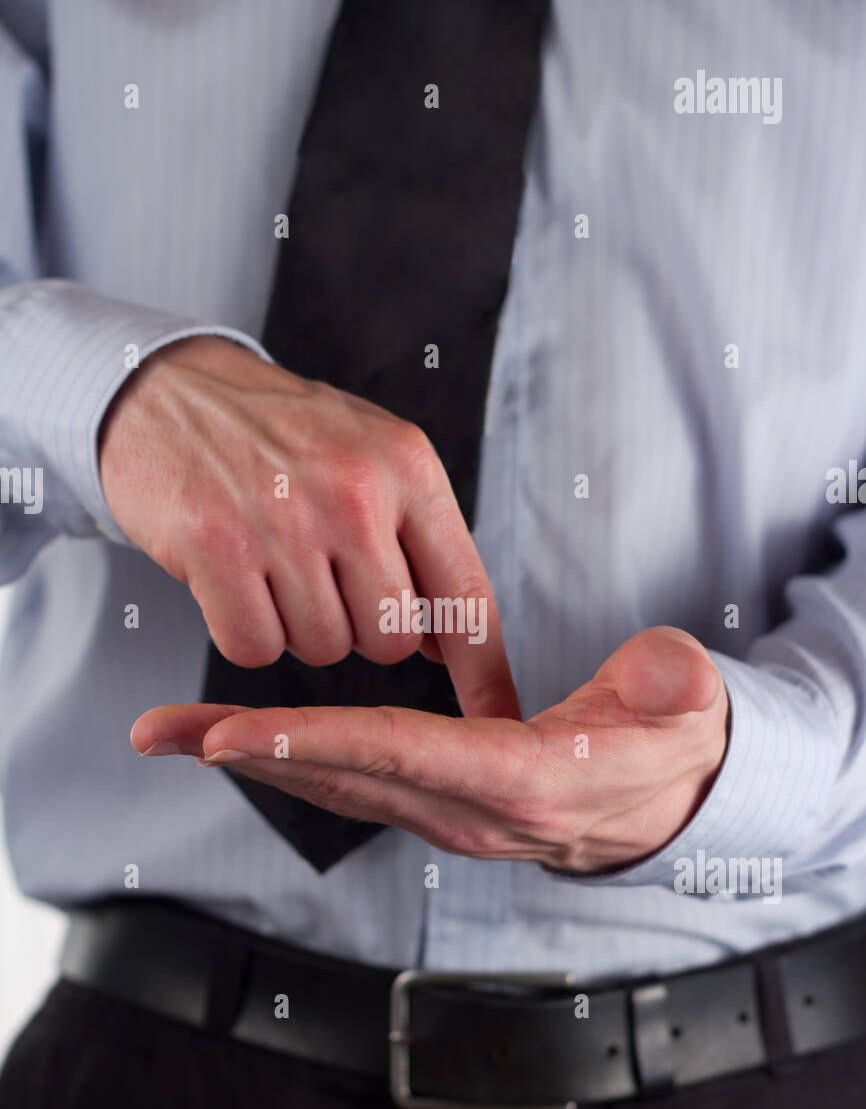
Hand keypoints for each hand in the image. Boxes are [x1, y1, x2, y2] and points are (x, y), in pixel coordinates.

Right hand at [99, 334, 518, 719]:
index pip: (466, 594)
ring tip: (274, 562)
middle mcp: (353, 489)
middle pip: (391, 640)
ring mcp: (284, 518)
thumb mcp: (373, 458)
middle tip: (324, 577)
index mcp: (407, 466)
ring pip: (322, 649)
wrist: (169, 391)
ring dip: (297, 626)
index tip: (500, 717)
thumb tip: (453, 647)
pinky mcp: (214, 547)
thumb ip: (420, 545)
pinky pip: (254, 648)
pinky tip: (234, 578)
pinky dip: (244, 630)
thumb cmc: (281, 437)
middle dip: (360, 628)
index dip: (485, 670)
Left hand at [131, 626, 728, 872]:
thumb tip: (655, 675)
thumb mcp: (689, 705)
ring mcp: (447, 816)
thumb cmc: (672, 739)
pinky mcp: (434, 805)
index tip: (234, 729)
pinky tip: (238, 738)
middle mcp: (472, 812)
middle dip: (250, 750)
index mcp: (526, 782)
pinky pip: (348, 782)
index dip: (318, 740)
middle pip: (345, 776)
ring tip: (168, 729)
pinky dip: (288, 761)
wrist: (670, 799)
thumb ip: (673, 686)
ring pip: (334, 784)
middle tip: (160, 729)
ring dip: (252, 756)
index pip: (407, 755)